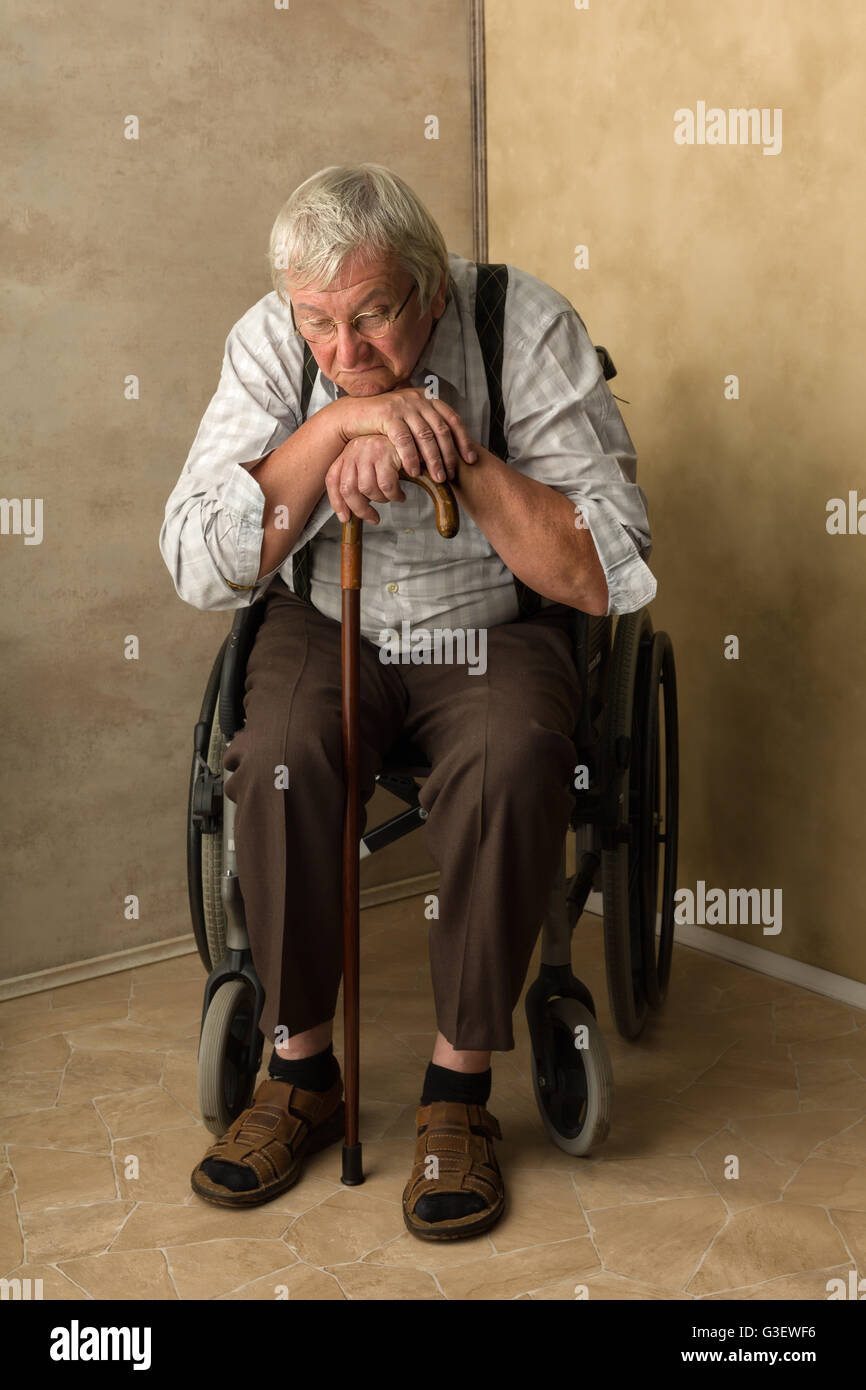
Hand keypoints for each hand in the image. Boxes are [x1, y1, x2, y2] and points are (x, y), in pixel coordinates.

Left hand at [326, 435, 407, 524]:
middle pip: (348, 488)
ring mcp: (368, 450)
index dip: (337, 502)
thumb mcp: (370, 464)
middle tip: (373, 518)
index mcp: (346, 453)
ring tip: (392, 497)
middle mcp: (354, 449)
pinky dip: (394, 495)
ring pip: (367, 489)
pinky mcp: (385, 452)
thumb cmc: (392, 454)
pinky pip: (386, 485)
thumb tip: (354, 509)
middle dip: (361, 510)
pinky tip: (400, 495)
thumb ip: (359, 481)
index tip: (345, 518)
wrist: (413, 437)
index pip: (333, 479)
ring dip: (382, 500)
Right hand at [335, 386, 476, 481]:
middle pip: (441, 430)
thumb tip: (450, 447)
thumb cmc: (384, 422)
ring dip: (434, 460)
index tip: (470, 460)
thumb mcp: (410, 420)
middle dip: (449, 455)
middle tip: (452, 475)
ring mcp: (403, 406)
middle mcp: (418, 400)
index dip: (463, 440)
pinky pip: (404, 440)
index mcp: (427, 399)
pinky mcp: (388, 415)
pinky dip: (411, 457)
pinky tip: (414, 472)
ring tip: (438, 478)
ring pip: (425, 436)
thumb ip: (427, 426)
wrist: (354, 414)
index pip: (452, 419)